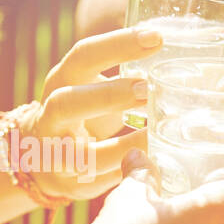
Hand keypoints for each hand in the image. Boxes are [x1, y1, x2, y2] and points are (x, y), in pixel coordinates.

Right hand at [19, 27, 163, 200]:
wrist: (38, 155)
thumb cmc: (83, 113)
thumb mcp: (92, 86)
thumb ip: (125, 77)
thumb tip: (185, 63)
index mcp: (61, 82)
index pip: (83, 55)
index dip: (118, 45)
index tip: (157, 38)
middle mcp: (50, 117)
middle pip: (67, 103)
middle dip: (107, 96)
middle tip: (146, 90)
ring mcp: (53, 154)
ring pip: (81, 155)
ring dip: (121, 148)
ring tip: (154, 137)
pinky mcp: (67, 184)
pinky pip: (98, 182)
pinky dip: (126, 174)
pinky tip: (151, 166)